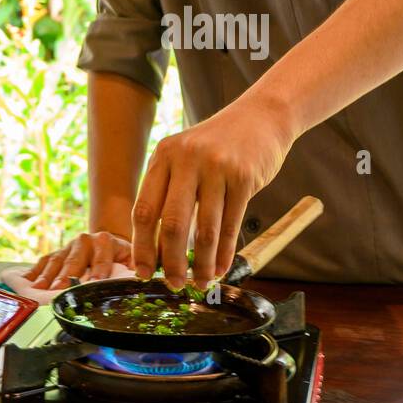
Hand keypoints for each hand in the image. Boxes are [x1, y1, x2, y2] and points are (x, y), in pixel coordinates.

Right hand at [25, 231, 133, 289]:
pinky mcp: (56, 253)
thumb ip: (136, 268)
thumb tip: (143, 280)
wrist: (107, 241)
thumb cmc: (122, 256)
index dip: (98, 271)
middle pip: (74, 261)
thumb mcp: (132, 259)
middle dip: (66, 277)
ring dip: (47, 277)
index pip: (102, 258)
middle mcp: (85, 241)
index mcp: (106, 242)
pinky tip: (26, 283)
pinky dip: (34, 272)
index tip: (94, 284)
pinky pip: (43, 261)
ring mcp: (68, 246)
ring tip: (38, 290)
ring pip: (56, 262)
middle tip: (59, 291)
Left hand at [132, 97, 295, 290]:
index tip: (143, 272)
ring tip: (201, 283)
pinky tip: (221, 269)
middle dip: (172, 262)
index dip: (142, 247)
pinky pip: (231, 225)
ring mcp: (217, 168)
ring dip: (202, 264)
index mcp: (164, 156)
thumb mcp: (184, 156)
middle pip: (173, 225)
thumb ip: (168, 192)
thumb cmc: (217, 145)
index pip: (144, 210)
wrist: (261, 117)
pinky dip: (224, 253)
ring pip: (205, 230)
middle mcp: (188, 160)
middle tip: (173, 285)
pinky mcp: (245, 178)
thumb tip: (155, 249)